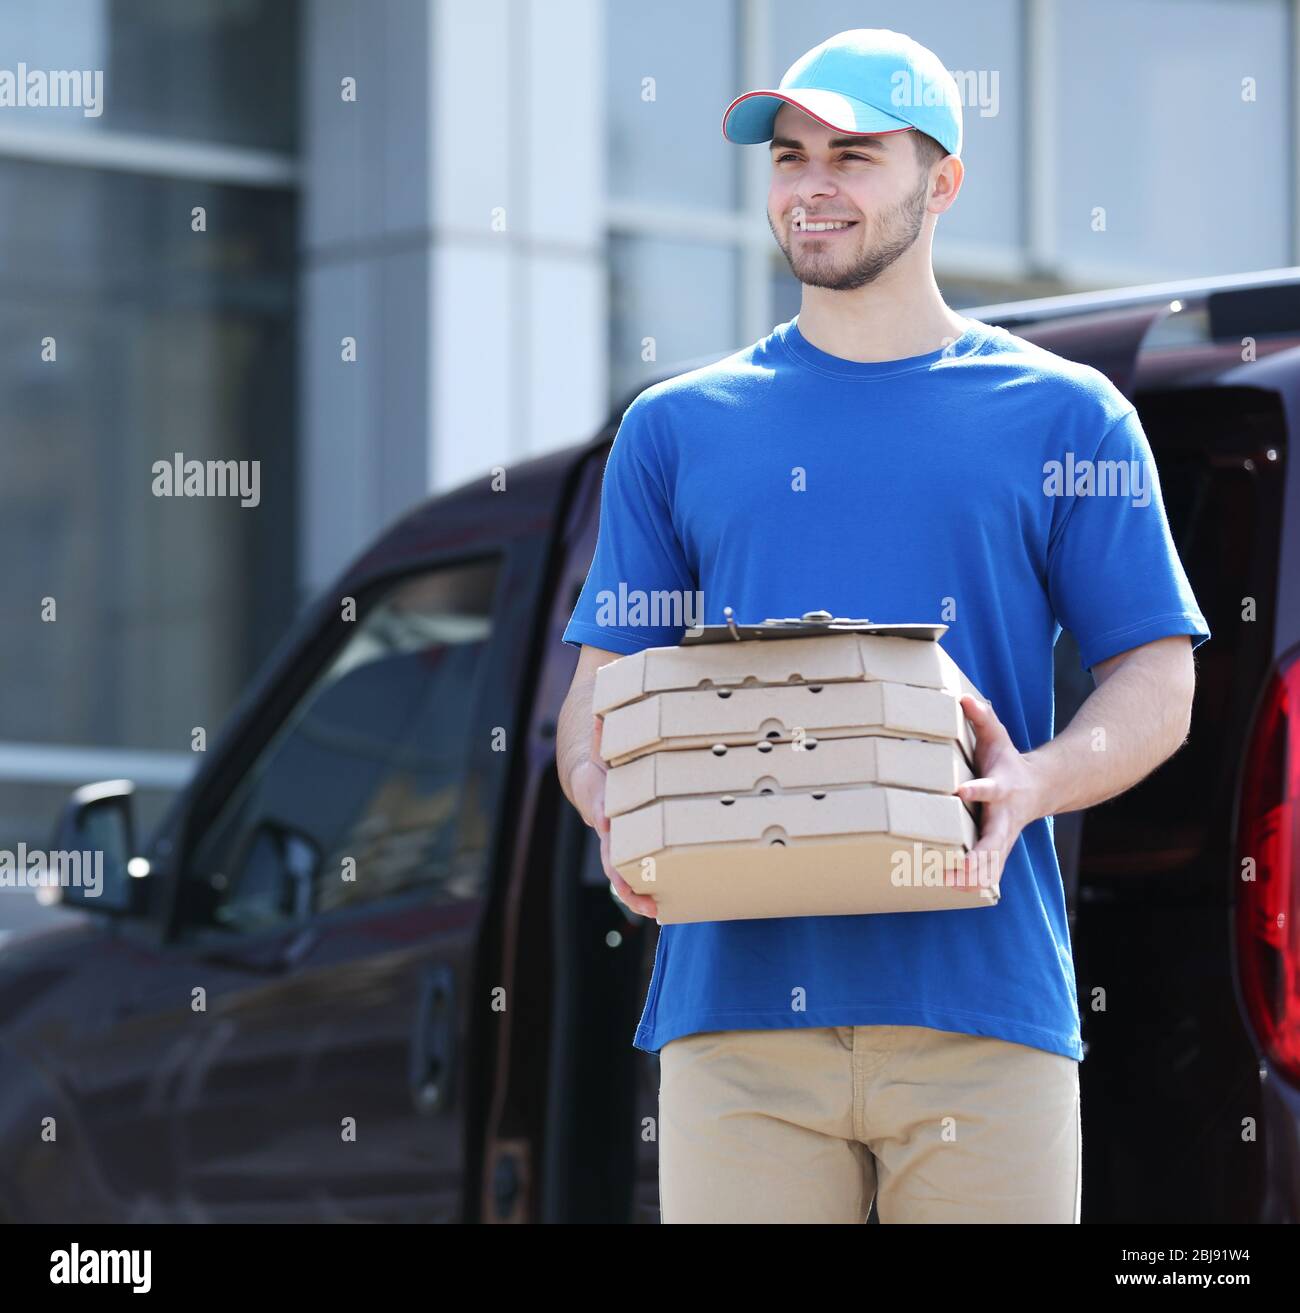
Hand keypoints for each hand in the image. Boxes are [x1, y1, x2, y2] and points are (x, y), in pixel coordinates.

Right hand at [569, 714, 658, 919]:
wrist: (590, 776)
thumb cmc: (600, 759)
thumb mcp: (599, 742)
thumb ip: (601, 731)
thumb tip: (600, 713)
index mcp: (599, 794)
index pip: (597, 803)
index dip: (601, 811)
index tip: (606, 821)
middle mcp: (606, 824)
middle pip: (608, 851)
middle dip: (618, 871)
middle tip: (629, 887)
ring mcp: (617, 840)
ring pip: (620, 871)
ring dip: (634, 892)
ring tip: (652, 909)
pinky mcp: (631, 848)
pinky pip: (636, 873)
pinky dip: (646, 890)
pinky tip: (663, 906)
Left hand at [950, 694, 1044, 895]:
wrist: (1040, 787)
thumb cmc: (1008, 760)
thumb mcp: (997, 736)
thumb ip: (982, 717)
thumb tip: (965, 698)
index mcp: (1002, 788)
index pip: (988, 788)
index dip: (975, 789)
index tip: (959, 790)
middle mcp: (1003, 817)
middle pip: (993, 841)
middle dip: (978, 856)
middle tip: (959, 869)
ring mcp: (1003, 836)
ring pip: (992, 862)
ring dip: (974, 876)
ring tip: (949, 885)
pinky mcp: (999, 848)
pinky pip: (988, 870)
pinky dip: (975, 882)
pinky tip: (954, 890)